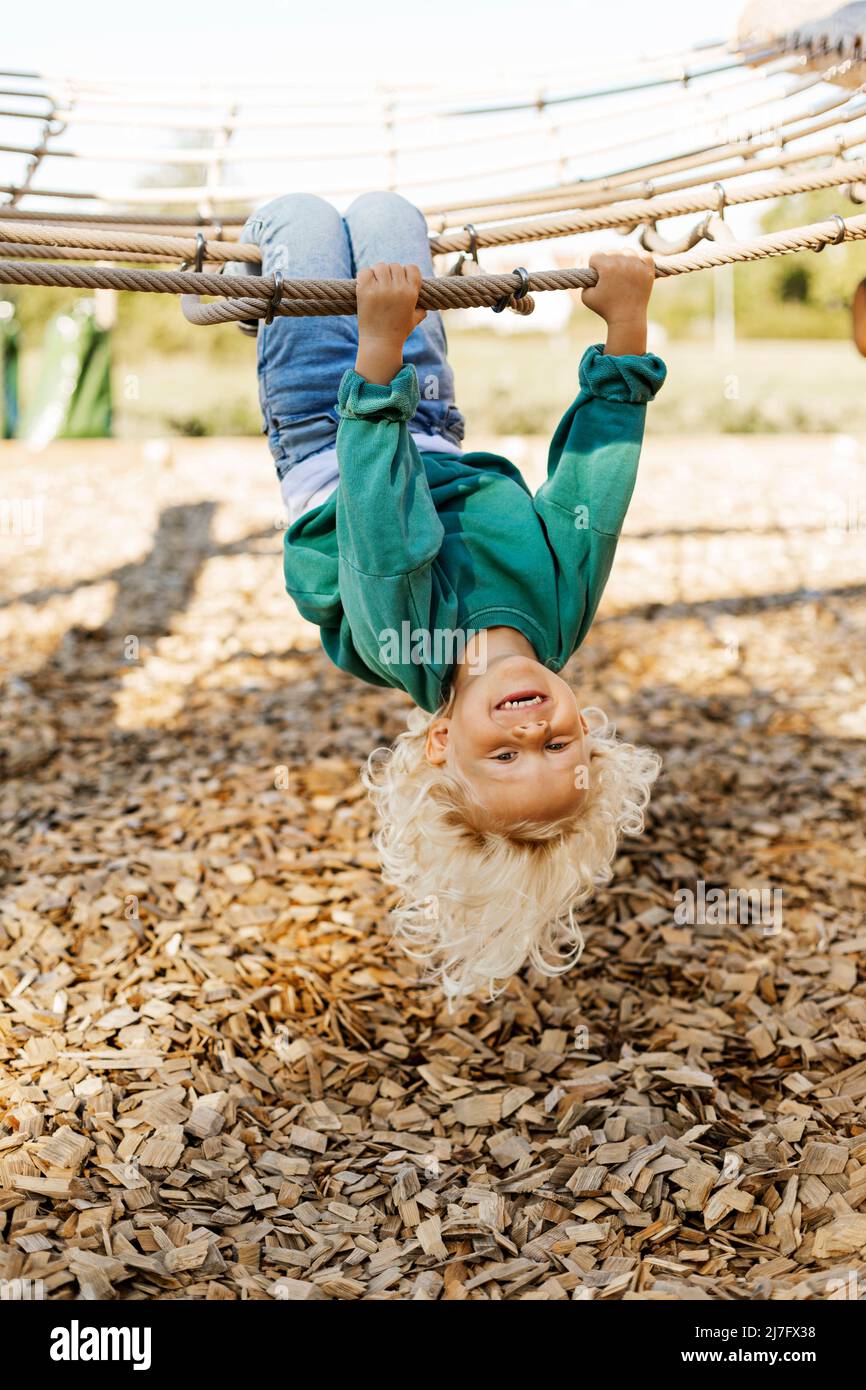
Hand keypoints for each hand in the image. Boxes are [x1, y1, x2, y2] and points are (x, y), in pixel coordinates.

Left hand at [355, 262, 425, 384]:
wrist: (380, 344)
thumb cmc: (398, 333)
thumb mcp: (414, 321)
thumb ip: (420, 311)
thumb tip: (424, 307)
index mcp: (411, 293)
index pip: (412, 268)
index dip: (406, 272)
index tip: (401, 280)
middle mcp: (398, 289)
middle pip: (395, 266)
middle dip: (391, 273)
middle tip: (386, 284)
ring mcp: (381, 289)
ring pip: (381, 266)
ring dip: (378, 273)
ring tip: (376, 284)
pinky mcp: (365, 291)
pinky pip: (365, 271)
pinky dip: (366, 275)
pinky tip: (366, 284)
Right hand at [581, 246, 653, 355]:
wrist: (627, 319)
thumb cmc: (605, 309)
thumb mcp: (586, 296)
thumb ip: (583, 279)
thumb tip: (583, 263)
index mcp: (607, 267)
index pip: (595, 256)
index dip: (592, 266)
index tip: (596, 277)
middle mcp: (623, 262)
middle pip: (611, 252)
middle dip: (607, 263)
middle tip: (608, 279)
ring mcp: (638, 265)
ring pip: (626, 251)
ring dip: (622, 259)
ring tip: (620, 273)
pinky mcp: (648, 270)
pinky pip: (645, 255)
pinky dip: (639, 259)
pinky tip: (634, 268)